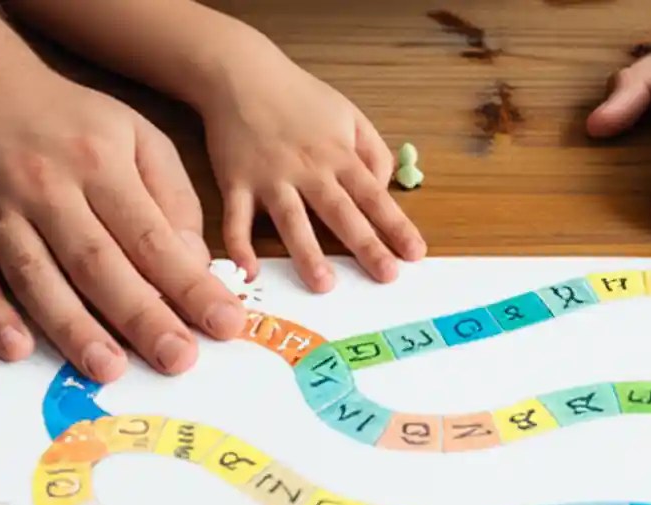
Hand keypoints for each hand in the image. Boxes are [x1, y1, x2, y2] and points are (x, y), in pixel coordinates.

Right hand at [0, 61, 246, 381]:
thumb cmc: (68, 123)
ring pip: (36, 278)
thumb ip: (172, 196)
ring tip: (109, 369)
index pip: (152, 238)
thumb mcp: (135, 135)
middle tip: (177, 359)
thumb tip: (194, 261)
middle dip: (141, 316)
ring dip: (72, 327)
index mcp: (99, 164)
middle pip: (98, 263)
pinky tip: (18, 348)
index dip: (190, 285)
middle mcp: (46, 187)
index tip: (225, 324)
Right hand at [197, 40, 424, 291]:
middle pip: (341, 212)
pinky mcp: (236, 182)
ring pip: (291, 220)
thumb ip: (373, 152)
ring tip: (324, 284)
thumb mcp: (349, 115)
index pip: (374, 196)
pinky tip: (249, 272)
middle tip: (386, 276)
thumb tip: (384, 189)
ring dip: (307, 253)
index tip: (415, 254)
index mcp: (338, 155)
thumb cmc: (299, 98)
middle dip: (366, 246)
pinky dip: (239, 246)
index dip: (396, 225)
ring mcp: (270, 178)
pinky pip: (236, 219)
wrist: (241, 75)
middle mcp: (307, 169)